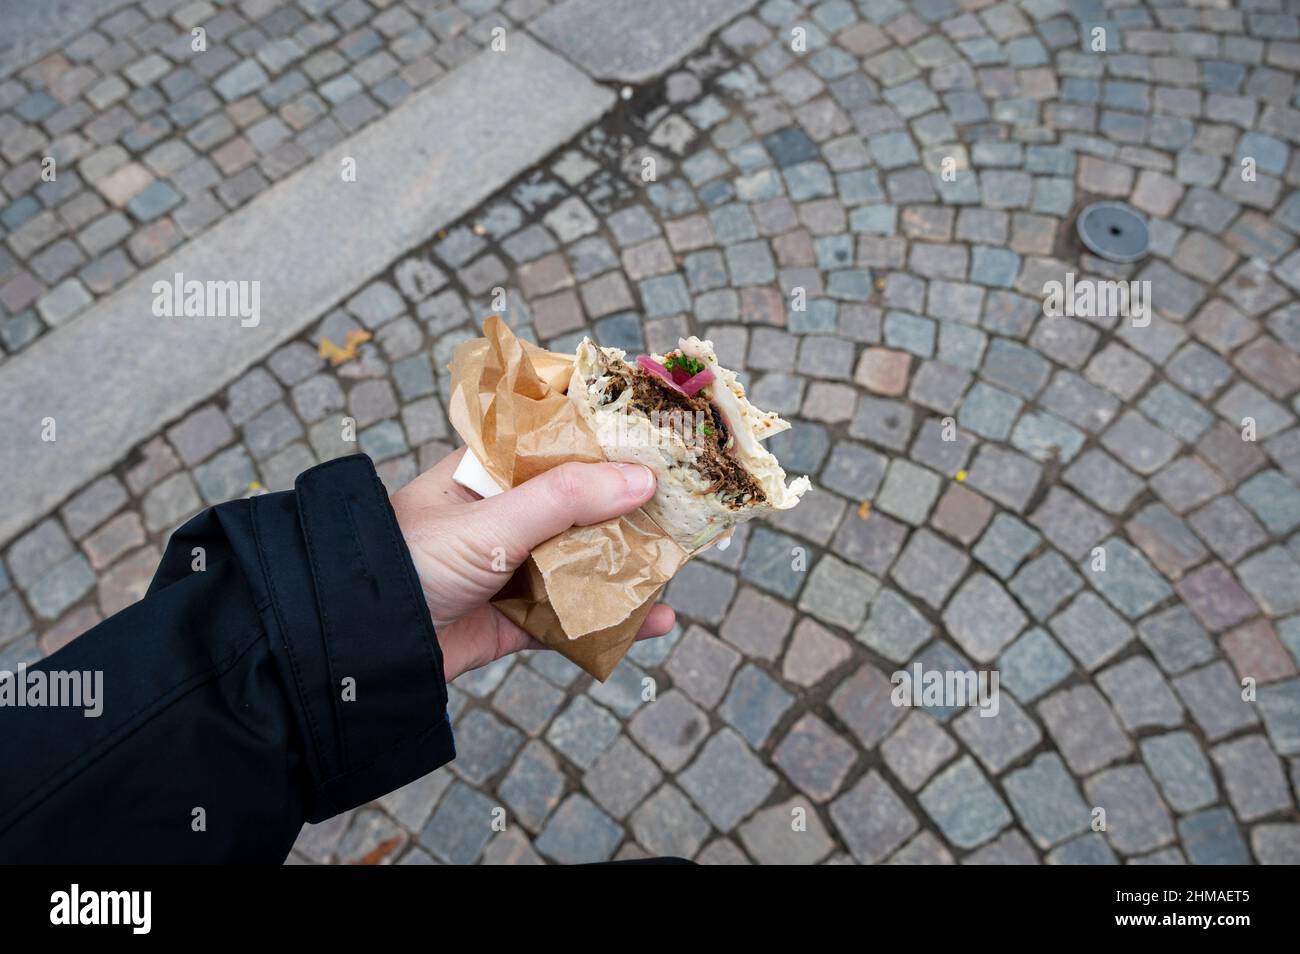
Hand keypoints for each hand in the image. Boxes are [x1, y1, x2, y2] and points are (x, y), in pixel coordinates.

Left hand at [390, 446, 676, 681]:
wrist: (363, 648)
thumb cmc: (410, 562)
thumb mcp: (491, 522)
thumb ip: (565, 500)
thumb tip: (642, 480)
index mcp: (490, 473)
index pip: (560, 445)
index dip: (611, 444)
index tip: (665, 443)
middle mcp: (505, 516)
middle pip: (583, 506)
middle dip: (633, 510)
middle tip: (690, 507)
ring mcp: (513, 568)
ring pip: (585, 562)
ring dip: (630, 566)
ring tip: (679, 562)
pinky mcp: (517, 620)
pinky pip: (576, 617)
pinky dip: (616, 620)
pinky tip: (657, 620)